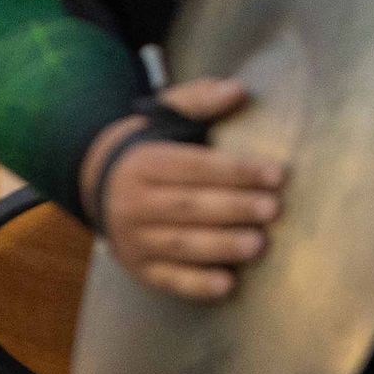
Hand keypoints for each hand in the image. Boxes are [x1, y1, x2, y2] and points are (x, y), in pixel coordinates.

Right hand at [79, 77, 282, 302]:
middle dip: (233, 208)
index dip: (235, 170)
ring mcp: (131, 238)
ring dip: (221, 246)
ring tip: (259, 244)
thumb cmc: (149, 148)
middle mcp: (130, 201)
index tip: (276, 174)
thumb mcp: (165, 118)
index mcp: (141, 162)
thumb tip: (236, 89)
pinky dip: (197, 284)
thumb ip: (199, 101)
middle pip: (186, 206)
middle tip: (273, 209)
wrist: (96, 182)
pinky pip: (168, 279)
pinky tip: (228, 284)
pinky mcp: (138, 268)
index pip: (192, 166)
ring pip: (179, 244)